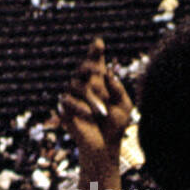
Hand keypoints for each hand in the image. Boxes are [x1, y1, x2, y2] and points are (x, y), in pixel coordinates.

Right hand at [57, 38, 132, 159]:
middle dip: (89, 64)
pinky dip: (81, 108)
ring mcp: (74, 97)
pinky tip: (89, 116)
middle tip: (98, 68)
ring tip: (102, 113)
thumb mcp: (124, 106)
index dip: (95, 52)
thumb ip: (118, 88)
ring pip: (77, 85)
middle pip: (82, 67)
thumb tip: (108, 71)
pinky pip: (68, 100)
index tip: (99, 42)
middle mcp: (85, 86)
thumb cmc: (116, 126)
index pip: (96, 63)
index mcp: (100, 83)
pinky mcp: (65, 109)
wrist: (105, 147)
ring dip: (91, 98)